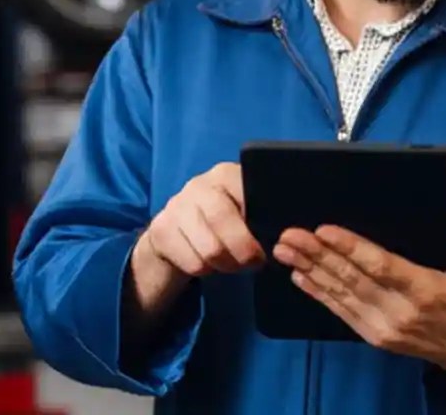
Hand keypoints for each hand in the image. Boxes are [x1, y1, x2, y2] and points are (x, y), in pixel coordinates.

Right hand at [141, 162, 265, 277]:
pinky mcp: (160, 230)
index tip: (271, 242)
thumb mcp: (242, 212)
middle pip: (224, 221)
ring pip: (211, 249)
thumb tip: (285, 236)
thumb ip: (262, 215)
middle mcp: (198, 185)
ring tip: (231, 263)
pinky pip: (194, 263)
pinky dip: (206, 270)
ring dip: (227, 265)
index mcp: (225, 174)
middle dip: (244, 251)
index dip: (262, 224)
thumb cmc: (222, 224)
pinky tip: (207, 262)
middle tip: (254, 262)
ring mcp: (176, 206)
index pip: (248, 192)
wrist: (174, 236)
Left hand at [272, 221, 445, 377]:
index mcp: (425, 291)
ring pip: (341, 294)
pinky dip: (318, 294)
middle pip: (352, 279)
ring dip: (310, 271)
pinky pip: (341, 312)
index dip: (351, 248)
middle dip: (318, 255)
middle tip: (289, 235)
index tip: (324, 230)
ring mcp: (384, 327)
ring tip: (285, 251)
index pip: (382, 267)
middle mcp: (400, 311)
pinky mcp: (375, 337)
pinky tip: (299, 277)